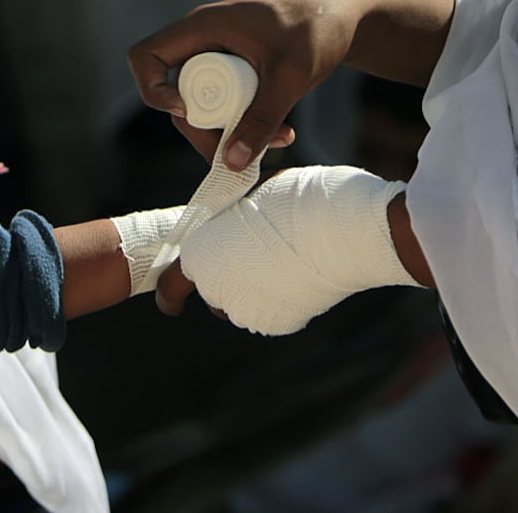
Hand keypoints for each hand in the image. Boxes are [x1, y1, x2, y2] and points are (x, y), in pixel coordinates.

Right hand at [129, 0, 364, 171]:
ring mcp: (218, 53)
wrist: (347, 14)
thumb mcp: (290, 77)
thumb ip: (262, 119)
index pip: (146, 56)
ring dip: (229, 130)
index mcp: (204, 26)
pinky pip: (224, 100)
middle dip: (202, 129)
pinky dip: (244, 122)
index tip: (187, 111)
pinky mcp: (236, 67)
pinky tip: (282, 134)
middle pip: (175, 93)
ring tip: (280, 143)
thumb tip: (230, 163)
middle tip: (237, 154)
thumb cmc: (317, 29)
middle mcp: (203, 38)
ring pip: (202, 102)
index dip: (153, 89)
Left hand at [151, 167, 421, 334]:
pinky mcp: (280, 322)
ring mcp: (250, 311)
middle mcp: (218, 290)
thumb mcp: (253, 194)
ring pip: (241, 303)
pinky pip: (268, 310)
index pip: (172, 287)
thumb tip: (229, 217)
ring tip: (280, 255)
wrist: (346, 231)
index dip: (172, 293)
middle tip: (249, 253)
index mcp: (202, 256)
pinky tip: (297, 270)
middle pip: (212, 292)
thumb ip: (230, 215)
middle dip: (223, 278)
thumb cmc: (299, 201)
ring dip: (250, 287)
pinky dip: (276, 296)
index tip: (173, 301)